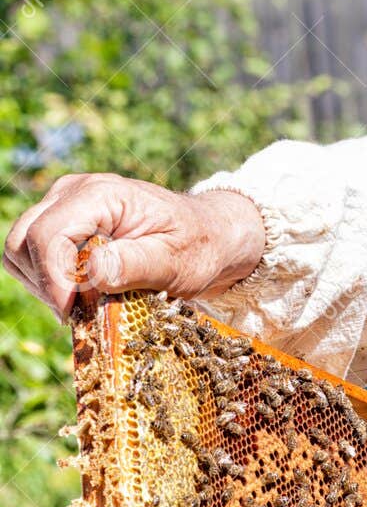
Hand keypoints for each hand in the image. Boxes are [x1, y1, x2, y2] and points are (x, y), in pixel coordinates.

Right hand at [3, 174, 265, 318]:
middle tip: (80, 313)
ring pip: (20, 250)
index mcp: (100, 195)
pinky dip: (49, 281)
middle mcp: (72, 193)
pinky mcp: (63, 224)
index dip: (52, 280)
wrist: (206, 234)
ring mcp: (63, 206)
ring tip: (86, 302)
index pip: (47, 235)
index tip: (72, 314)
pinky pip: (33, 256)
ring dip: (44, 285)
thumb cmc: (197, 246)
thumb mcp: (177, 260)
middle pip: (23, 242)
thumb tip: (94, 271)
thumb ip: (136, 264)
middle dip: (45, 284)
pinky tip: (83, 292)